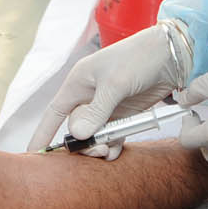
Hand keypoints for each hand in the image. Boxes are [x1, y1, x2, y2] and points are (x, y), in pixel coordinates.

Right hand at [27, 18, 193, 158]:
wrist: (173, 55)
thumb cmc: (139, 58)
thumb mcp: (116, 83)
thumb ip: (97, 111)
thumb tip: (78, 134)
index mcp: (79, 82)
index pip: (55, 111)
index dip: (43, 132)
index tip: (34, 153)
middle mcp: (90, 96)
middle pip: (77, 128)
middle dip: (84, 142)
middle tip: (97, 150)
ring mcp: (108, 106)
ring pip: (95, 135)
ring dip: (99, 146)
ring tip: (108, 151)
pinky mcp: (125, 114)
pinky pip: (112, 135)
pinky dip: (113, 145)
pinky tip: (115, 152)